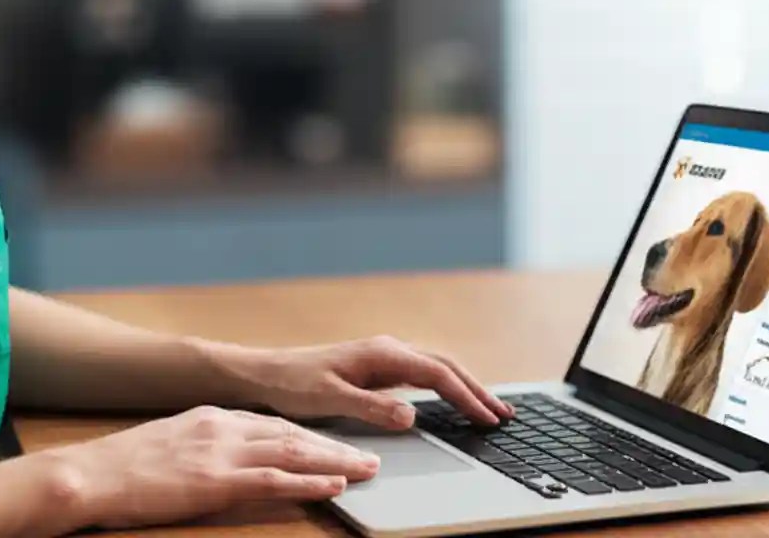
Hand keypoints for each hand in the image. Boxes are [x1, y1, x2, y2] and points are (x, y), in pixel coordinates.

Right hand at [52, 406, 378, 529]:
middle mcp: (226, 427)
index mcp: (215, 417)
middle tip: (367, 455)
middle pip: (294, 434)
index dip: (312, 434)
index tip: (336, 442)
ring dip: (336, 461)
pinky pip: (274, 480)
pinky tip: (334, 485)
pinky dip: (309, 482)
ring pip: (294, 453)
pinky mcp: (216, 481)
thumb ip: (205, 443)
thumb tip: (226, 456)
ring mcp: (222, 453)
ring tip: (366, 469)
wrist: (89, 474)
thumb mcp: (172, 442)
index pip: (276, 423)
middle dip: (334, 445)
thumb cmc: (122, 466)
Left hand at [213, 336, 514, 428]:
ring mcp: (386, 357)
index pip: (438, 375)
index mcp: (383, 353)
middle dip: (478, 390)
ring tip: (490, 408)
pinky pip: (424, 374)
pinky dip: (447, 386)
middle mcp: (390, 350)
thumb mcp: (330, 399)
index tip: (487, 418)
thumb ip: (372, 407)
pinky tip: (454, 399)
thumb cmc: (293, 383)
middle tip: (504, 415)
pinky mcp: (379, 368)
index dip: (467, 397)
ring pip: (438, 368)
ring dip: (466, 387)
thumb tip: (412, 415)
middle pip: (447, 367)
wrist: (264, 372)